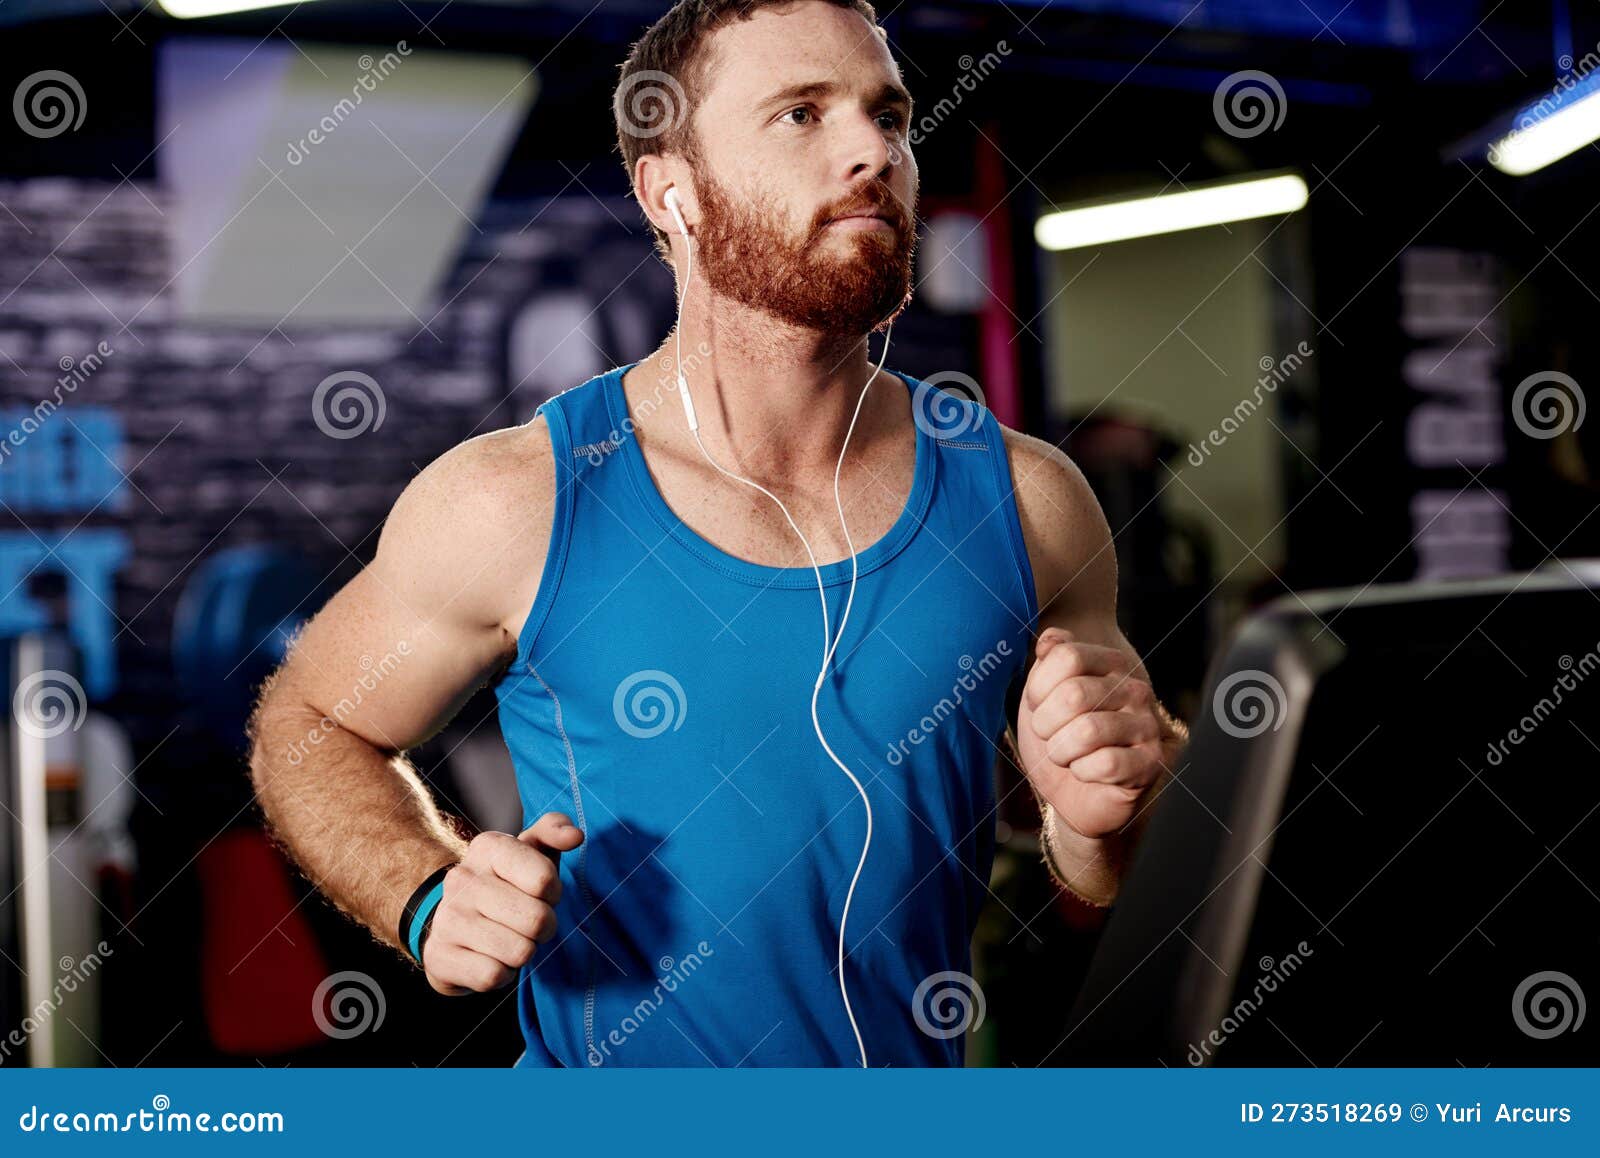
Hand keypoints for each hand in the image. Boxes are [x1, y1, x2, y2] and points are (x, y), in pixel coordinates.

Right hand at [421, 812, 583, 994]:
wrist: (452, 923)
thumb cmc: (505, 885)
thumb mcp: (531, 852)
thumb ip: (555, 831)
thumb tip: (575, 836)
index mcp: (488, 848)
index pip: (544, 879)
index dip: (553, 893)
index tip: (542, 894)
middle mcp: (462, 879)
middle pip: (537, 920)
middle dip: (544, 928)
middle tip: (528, 923)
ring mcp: (447, 918)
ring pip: (519, 952)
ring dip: (524, 952)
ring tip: (509, 939)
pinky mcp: (439, 956)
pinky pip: (494, 976)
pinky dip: (502, 974)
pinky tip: (491, 958)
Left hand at [1017, 627, 1167, 839]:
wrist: (1074, 794)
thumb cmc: (1058, 738)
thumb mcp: (1040, 694)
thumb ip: (1045, 661)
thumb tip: (1048, 641)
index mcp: (1110, 663)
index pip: (1065, 655)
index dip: (1038, 686)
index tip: (1039, 705)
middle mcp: (1135, 688)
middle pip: (1074, 694)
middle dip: (1046, 724)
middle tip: (1050, 736)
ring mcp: (1147, 725)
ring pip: (1087, 732)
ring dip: (1061, 751)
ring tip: (1067, 754)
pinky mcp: (1151, 762)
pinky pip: (1104, 764)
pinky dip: (1082, 772)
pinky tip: (1087, 772)